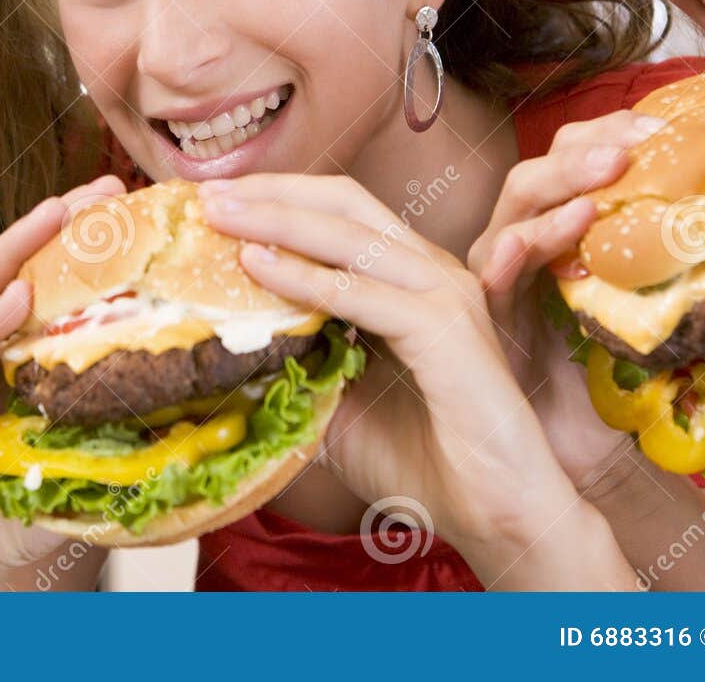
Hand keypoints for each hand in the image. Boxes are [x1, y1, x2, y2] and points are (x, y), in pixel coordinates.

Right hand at [0, 176, 125, 591]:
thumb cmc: (15, 525)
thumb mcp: (85, 476)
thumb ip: (130, 447)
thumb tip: (216, 427)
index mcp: (20, 361)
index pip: (58, 288)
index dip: (92, 245)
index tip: (137, 204)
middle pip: (21, 271)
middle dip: (58, 223)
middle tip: (105, 184)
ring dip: (18, 250)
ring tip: (57, 212)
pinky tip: (14, 300)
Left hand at [199, 174, 635, 589]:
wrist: (498, 515)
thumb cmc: (428, 463)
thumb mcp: (340, 408)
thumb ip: (298, 370)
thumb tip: (228, 358)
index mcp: (412, 280)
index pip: (339, 214)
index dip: (277, 198)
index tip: (212, 202)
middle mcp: (432, 273)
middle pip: (344, 203)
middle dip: (271, 190)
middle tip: (206, 194)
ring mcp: (444, 296)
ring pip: (351, 236)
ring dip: (277, 219)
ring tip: (217, 214)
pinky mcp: (446, 331)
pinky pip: (362, 294)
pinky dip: (305, 277)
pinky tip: (255, 265)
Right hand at [466, 110, 663, 482]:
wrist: (578, 458)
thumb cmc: (610, 383)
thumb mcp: (651, 309)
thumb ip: (674, 268)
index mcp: (559, 232)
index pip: (577, 160)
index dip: (613, 130)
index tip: (668, 120)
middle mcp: (520, 243)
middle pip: (543, 168)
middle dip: (588, 143)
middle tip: (642, 136)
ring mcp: (495, 276)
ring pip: (515, 206)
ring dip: (560, 182)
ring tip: (607, 170)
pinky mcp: (481, 317)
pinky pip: (491, 274)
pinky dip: (513, 250)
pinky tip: (534, 241)